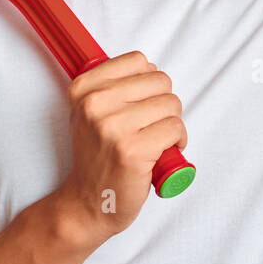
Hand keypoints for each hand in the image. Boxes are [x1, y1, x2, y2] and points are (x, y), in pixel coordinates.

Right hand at [56, 51, 187, 242]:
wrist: (88, 202)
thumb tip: (150, 68)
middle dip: (164, 104)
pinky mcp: (133, 150)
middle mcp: (94, 104)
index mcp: (83, 88)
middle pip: (160, 81)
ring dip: (172, 124)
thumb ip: (113, 86)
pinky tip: (162, 154)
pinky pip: (176, 129)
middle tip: (151, 126)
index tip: (142, 104)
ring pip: (171, 104)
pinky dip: (178, 142)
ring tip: (156, 141)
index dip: (148, 83)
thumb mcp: (90, 112)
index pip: (138, 60)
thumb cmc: (98, 157)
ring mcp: (112, 127)